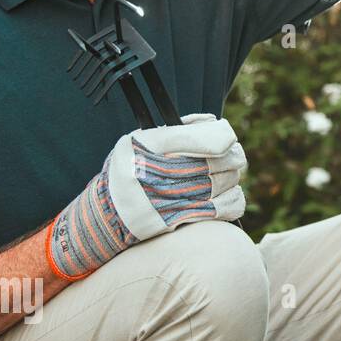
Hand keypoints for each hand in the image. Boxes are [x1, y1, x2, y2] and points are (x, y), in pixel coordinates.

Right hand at [47, 113, 247, 279]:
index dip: (223, 135)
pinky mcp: (180, 219)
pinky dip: (234, 197)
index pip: (203, 136)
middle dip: (233, 155)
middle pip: (220, 159)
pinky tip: (226, 194)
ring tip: (224, 174)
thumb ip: (176, 129)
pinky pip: (227, 206)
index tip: (227, 137)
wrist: (106, 216)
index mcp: (147, 145)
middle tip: (232, 155)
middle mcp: (157, 171)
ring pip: (226, 181)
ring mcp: (170, 198)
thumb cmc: (130, 171)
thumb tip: (214, 120)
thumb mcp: (138, 142)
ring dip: (232, 176)